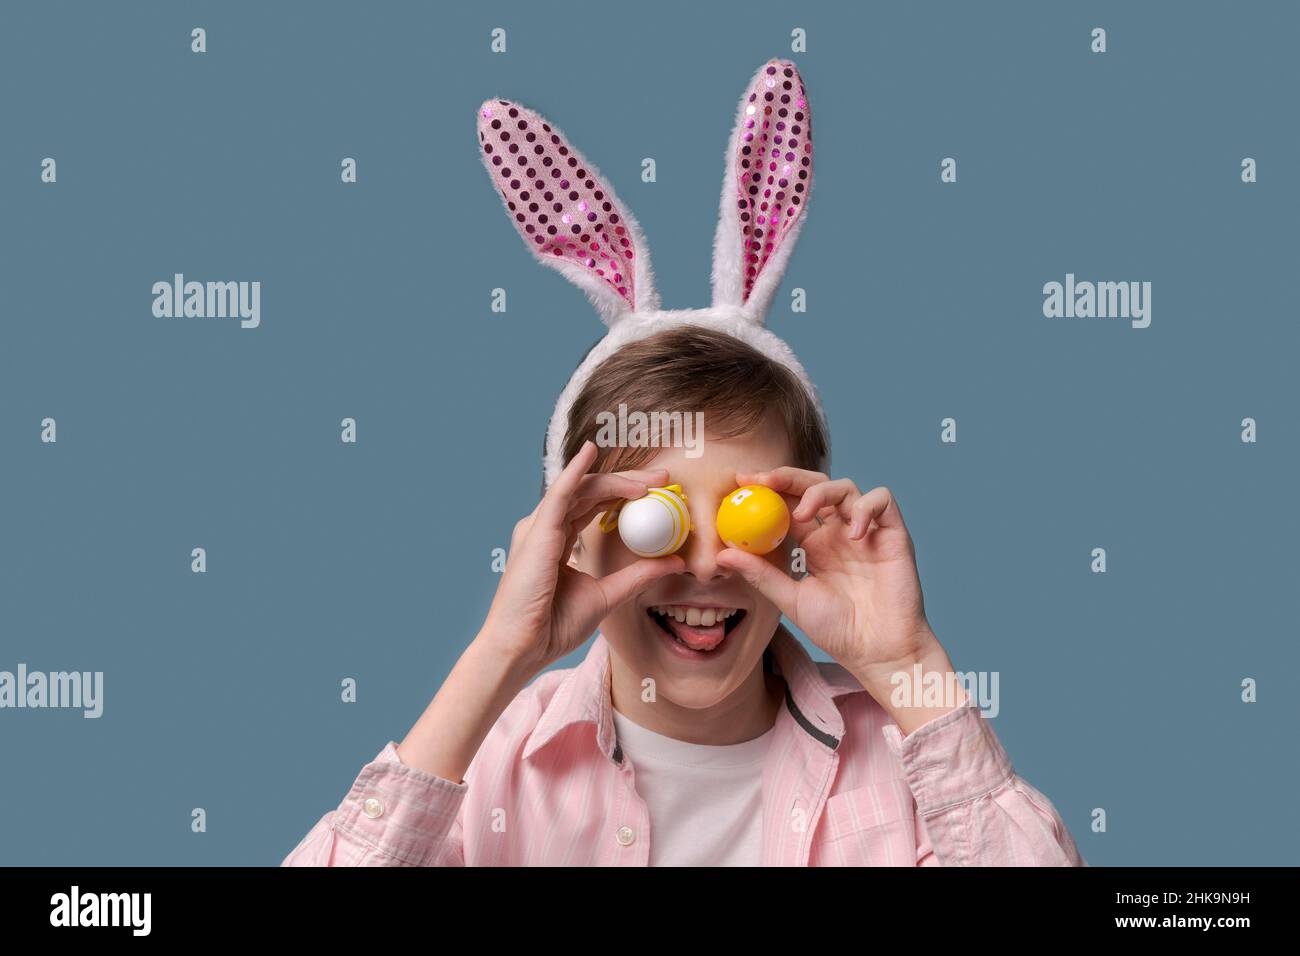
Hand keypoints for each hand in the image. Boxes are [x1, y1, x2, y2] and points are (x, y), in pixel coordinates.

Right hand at [479, 440, 685, 675]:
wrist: (523, 648)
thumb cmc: (553, 626)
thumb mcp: (608, 594)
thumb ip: (638, 575)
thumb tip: (675, 562)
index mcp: (557, 540)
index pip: (594, 505)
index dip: (626, 494)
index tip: (660, 491)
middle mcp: (546, 528)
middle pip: (590, 492)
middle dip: (628, 482)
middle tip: (663, 477)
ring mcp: (539, 527)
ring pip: (581, 489)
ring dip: (617, 480)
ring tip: (651, 479)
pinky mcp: (537, 532)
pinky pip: (560, 493)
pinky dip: (575, 470)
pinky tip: (591, 451)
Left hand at [715, 468, 951, 702]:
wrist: (879, 652)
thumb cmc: (839, 631)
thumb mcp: (791, 601)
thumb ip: (761, 575)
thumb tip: (721, 555)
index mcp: (814, 545)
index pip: (789, 504)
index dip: (768, 489)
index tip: (741, 483)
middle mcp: (838, 532)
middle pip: (814, 485)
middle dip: (788, 477)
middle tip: (763, 480)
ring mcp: (865, 531)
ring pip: (845, 487)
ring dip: (821, 490)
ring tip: (804, 512)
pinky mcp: (893, 534)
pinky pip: (882, 501)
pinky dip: (865, 507)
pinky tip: (852, 533)